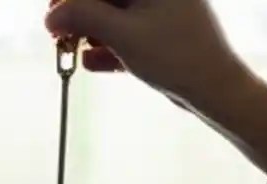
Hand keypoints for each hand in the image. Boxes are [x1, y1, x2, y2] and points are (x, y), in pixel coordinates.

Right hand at [45, 0, 253, 110]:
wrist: (215, 88)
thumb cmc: (175, 55)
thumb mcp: (122, 34)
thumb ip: (83, 17)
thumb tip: (51, 15)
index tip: (51, 11)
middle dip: (79, 14)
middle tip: (57, 33)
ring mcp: (161, 12)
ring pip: (114, 15)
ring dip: (90, 32)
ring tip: (72, 50)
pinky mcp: (161, 35)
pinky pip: (127, 34)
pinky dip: (107, 47)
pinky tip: (90, 62)